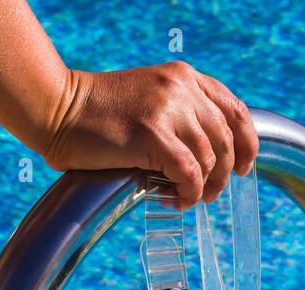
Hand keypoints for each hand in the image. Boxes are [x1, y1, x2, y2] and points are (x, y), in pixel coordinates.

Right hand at [41, 63, 259, 208]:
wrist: (57, 108)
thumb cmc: (97, 113)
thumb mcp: (151, 100)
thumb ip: (181, 113)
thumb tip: (211, 154)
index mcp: (184, 77)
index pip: (236, 110)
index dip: (247, 143)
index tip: (245, 167)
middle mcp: (182, 87)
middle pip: (227, 140)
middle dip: (223, 175)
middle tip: (206, 194)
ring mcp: (168, 109)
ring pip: (210, 160)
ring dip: (201, 188)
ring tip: (181, 197)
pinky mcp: (152, 134)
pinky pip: (189, 174)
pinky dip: (186, 194)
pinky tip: (170, 199)